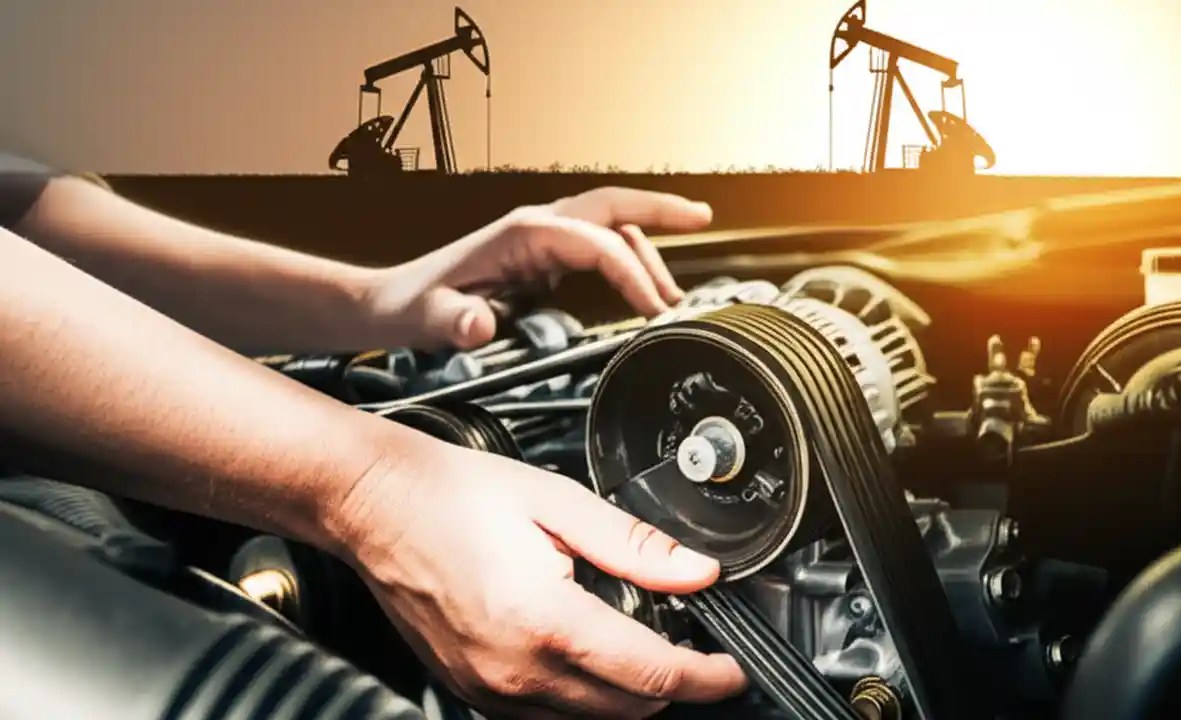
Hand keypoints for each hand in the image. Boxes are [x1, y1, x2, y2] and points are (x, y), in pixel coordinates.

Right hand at [333, 434, 748, 718]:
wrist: (376, 504)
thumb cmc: (453, 495)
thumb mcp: (558, 503)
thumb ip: (634, 545)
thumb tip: (696, 571)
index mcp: (544, 619)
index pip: (654, 675)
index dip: (708, 677)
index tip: (732, 669)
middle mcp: (515, 670)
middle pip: (629, 709)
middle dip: (675, 685)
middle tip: (695, 647)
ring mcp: (490, 689)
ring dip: (630, 694)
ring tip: (643, 643)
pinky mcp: (473, 691)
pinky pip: (547, 717)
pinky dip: (584, 697)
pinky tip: (589, 652)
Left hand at [362, 187, 708, 350]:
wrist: (391, 303)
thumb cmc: (411, 306)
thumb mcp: (429, 318)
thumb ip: (456, 323)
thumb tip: (479, 325)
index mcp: (522, 233)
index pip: (596, 242)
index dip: (631, 273)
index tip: (655, 310)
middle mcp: (537, 226)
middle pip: (612, 205)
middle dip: (660, 210)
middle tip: (704, 219)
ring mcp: (541, 238)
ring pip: (608, 224)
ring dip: (648, 244)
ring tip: (675, 290)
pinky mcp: (541, 256)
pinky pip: (597, 246)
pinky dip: (627, 257)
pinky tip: (642, 285)